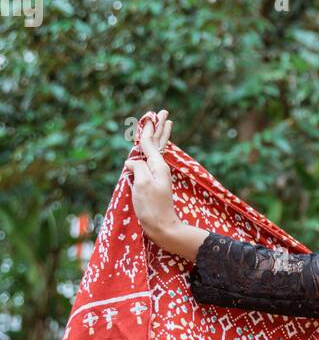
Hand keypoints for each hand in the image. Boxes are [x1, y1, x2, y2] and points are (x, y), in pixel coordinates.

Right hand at [123, 109, 180, 248]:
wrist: (162, 227)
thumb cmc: (151, 207)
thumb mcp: (143, 185)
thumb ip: (138, 168)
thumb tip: (131, 161)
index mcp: (157, 166)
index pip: (150, 143)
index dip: (147, 129)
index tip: (150, 115)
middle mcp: (160, 168)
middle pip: (159, 142)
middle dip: (159, 127)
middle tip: (164, 112)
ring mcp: (159, 176)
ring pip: (159, 149)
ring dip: (160, 135)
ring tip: (166, 122)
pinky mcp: (156, 184)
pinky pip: (155, 160)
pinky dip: (156, 150)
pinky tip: (157, 150)